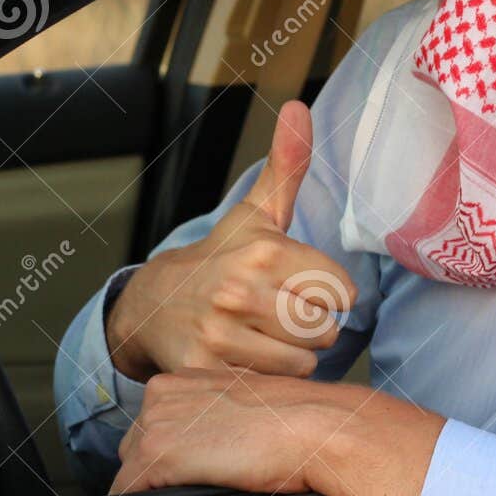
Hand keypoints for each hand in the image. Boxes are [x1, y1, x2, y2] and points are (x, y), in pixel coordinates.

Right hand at [105, 100, 357, 381]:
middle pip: (325, 330)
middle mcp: (240, 290)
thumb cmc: (220, 258)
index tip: (301, 287)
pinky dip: (266, 382)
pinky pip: (270, 388)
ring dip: (292, 358)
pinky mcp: (206, 372)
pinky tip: (247, 361)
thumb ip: (287, 165)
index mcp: (263, 250)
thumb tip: (298, 106)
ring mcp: (220, 334)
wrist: (153, 305)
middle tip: (281, 316)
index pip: (342, 291)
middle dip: (311, 328)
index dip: (328, 294)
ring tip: (265, 339)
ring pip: (302, 364)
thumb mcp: (257, 213)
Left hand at [108, 368, 446, 495]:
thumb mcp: (249, 404)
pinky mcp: (158, 453)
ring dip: (155, 488)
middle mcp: (164, 392)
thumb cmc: (301, 419)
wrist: (320, 427)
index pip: (154, 424)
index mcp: (188, 377)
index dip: (172, 452)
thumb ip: (217, 414)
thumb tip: (208, 445)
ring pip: (131, 470)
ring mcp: (157, 421)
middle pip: (135, 446)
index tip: (194, 465)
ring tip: (200, 492)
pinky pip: (129, 492)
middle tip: (200, 482)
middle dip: (158, 469)